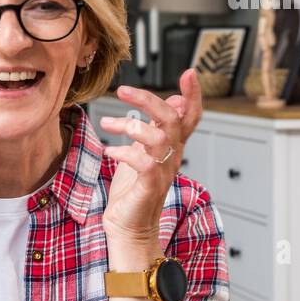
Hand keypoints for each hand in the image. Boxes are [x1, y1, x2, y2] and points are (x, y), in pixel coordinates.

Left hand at [99, 68, 203, 243]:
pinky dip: (124, 152)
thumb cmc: (133, 190)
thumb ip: (154, 129)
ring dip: (130, 126)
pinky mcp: (149, 187)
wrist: (129, 228)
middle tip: (123, 90)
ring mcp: (162, 172)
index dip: (193, 95)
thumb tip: (171, 102)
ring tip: (106, 124)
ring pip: (158, 138)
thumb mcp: (143, 152)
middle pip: (172, 119)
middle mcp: (172, 157)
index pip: (190, 116)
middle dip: (149, 100)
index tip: (190, 73)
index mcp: (171, 147)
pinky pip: (143, 163)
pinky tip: (108, 151)